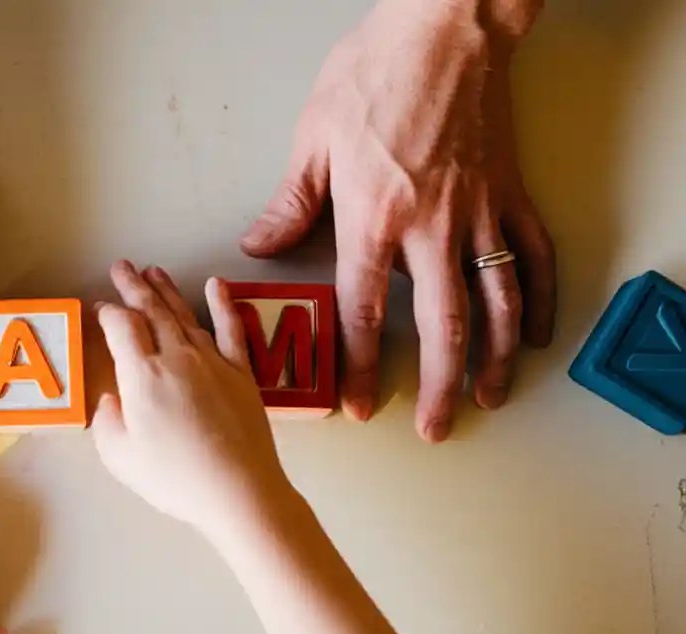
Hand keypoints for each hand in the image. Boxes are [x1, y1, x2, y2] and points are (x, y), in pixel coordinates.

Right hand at [91, 261, 288, 538]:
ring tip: (153, 272)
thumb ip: (107, 421)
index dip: (108, 313)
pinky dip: (222, 304)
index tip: (100, 308)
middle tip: (121, 267)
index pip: (121, 328)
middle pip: (151, 311)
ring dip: (167, 291)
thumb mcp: (120, 456)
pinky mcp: (240, 372)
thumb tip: (110, 398)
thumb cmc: (174, 478)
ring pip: (184, 314)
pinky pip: (230, 328)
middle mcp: (176, 357)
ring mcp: (212, 361)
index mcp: (142, 375)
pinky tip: (216, 285)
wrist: (238, 491)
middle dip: (133, 287)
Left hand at [240, 0, 555, 441]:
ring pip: (496, 304)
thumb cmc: (375, 76)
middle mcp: (432, 228)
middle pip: (443, 327)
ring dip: (496, 359)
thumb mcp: (314, 139)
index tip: (361, 404)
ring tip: (491, 397)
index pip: (366, 313)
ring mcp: (479, 214)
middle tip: (438, 428)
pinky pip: (533, 256)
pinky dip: (537, 299)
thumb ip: (291, 202)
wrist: (445, 30)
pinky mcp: (511, 195)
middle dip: (441, 387)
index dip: (362, 366)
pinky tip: (533, 333)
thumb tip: (261, 244)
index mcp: (375, 219)